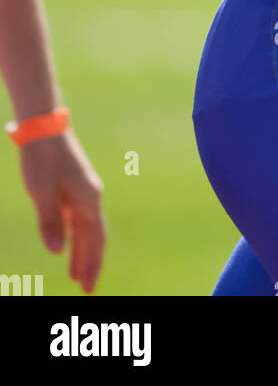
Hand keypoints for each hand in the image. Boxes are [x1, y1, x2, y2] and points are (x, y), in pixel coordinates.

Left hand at [19, 129, 104, 292]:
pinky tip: (68, 246)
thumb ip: (50, 223)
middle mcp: (91, 197)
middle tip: (86, 289)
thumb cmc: (42, 160)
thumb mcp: (42, 193)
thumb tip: (56, 252)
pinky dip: (75, 236)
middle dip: (91, 263)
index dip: (93, 265)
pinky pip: (78, 219)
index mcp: (89, 200)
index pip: (95, 240)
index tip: (88, 288)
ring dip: (82, 252)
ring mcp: (83, 192)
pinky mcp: (73, 187)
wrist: (43, 128)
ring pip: (86, 229)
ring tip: (76, 275)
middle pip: (95, 237)